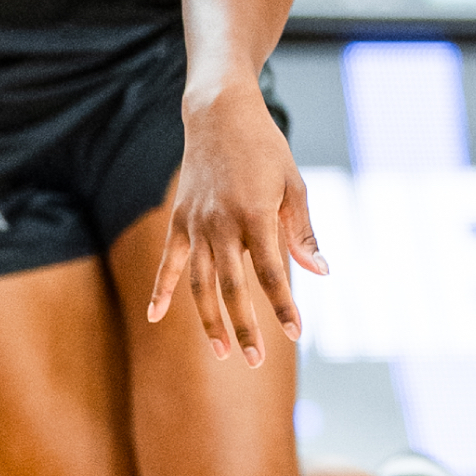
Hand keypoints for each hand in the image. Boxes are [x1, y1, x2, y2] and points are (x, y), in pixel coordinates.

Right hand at [148, 80, 323, 365]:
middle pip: (232, 288)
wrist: (220, 115)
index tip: (296, 333)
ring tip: (222, 350)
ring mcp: (195, 224)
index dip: (282, 306)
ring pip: (200, 283)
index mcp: (255, 215)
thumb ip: (302, 233)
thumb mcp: (293, 185)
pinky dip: (161, 290)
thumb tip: (321, 274)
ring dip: (209, 320)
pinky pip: (169, 263)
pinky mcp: (178, 221)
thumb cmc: (266, 149)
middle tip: (255, 360)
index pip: (271, 273)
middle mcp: (221, 224)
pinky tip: (154, 317)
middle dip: (245, 326)